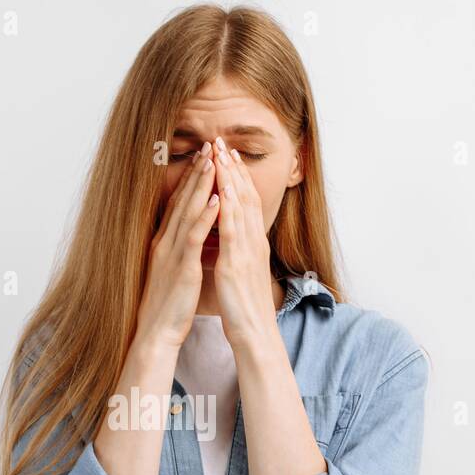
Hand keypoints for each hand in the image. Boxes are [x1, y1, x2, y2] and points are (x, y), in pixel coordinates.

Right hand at [135, 142, 220, 350]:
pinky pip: (193, 236)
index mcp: (163, 243)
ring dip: (201, 185)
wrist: (155, 333)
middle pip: (182, 200)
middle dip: (197, 172)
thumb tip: (193, 239)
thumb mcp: (174, 272)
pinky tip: (215, 199)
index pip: (178, 204)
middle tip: (210, 146)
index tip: (204, 158)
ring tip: (213, 161)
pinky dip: (204, 215)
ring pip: (187, 212)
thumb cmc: (167, 306)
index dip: (191, 180)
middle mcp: (164, 242)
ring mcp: (170, 253)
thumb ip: (181, 252)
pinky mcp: (180, 267)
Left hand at [210, 136, 278, 353]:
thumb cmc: (245, 307)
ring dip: (231, 177)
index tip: (228, 155)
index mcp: (252, 244)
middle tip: (223, 141)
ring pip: (240, 206)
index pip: (245, 202)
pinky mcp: (237, 264)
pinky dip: (228, 207)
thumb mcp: (241, 272)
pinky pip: (232, 230)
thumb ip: (237, 251)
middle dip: (233, 168)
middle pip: (245, 196)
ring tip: (221, 153)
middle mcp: (252, 242)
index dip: (237, 177)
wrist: (254, 333)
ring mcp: (246, 251)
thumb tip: (228, 238)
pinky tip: (222, 188)